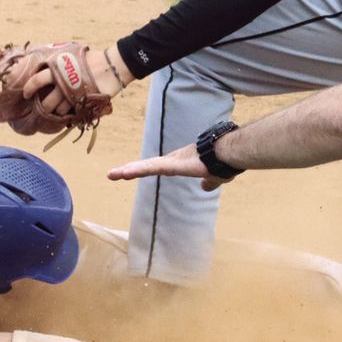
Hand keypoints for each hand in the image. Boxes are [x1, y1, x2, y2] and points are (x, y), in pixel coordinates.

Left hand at [109, 144, 229, 191]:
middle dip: (130, 170)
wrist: (229, 154)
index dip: (143, 169)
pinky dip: (138, 170)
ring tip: (112, 174)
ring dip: (129, 171)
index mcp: (180, 164)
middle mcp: (173, 160)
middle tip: (113, 174)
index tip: (130, 172)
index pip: (157, 168)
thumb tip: (206, 187)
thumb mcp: (214, 178)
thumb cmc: (223, 164)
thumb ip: (208, 183)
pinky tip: (125, 172)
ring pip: (146, 167)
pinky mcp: (172, 164)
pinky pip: (152, 168)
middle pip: (147, 167)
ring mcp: (171, 162)